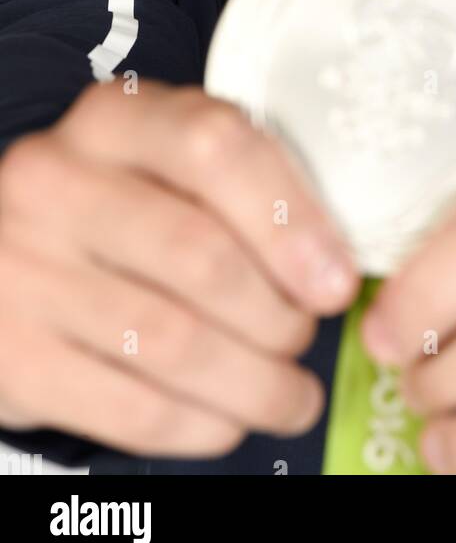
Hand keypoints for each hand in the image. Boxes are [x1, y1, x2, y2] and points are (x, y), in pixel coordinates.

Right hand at [0, 77, 358, 456]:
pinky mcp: (14, 356)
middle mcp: (56, 183)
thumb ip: (244, 182)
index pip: (214, 148)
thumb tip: (333, 263)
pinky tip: (231, 418)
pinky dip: (204, 424)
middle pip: (201, 256)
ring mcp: (23, 270)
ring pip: (174, 342)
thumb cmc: (117, 204)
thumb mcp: (165, 160)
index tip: (336, 279)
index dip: (290, 219)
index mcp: (113, 118)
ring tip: (291, 393)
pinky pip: (134, 408)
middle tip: (306, 334)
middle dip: (278, 314)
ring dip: (255, 382)